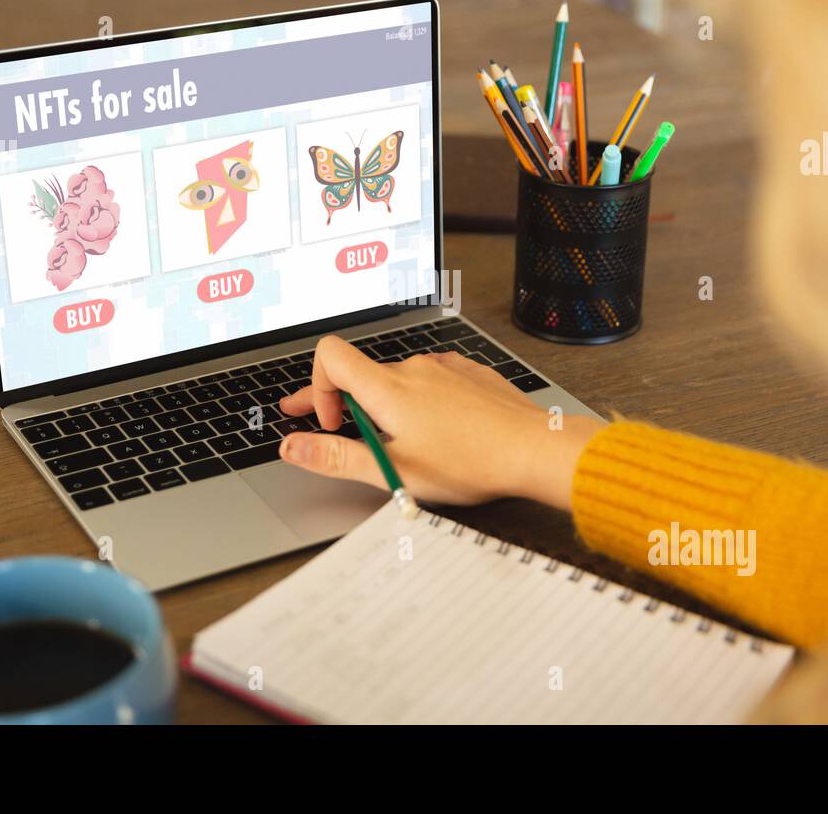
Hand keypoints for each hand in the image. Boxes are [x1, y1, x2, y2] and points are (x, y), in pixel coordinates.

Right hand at [277, 335, 604, 508]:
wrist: (535, 449)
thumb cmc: (470, 463)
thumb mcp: (395, 471)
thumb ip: (337, 456)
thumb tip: (293, 446)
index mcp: (388, 388)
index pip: (330, 355)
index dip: (316, 387)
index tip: (331, 421)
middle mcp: (413, 369)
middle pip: (362, 373)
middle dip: (343, 403)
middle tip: (329, 427)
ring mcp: (444, 369)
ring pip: (398, 380)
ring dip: (385, 404)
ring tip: (395, 439)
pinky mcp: (470, 374)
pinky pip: (432, 381)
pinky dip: (420, 401)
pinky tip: (435, 428)